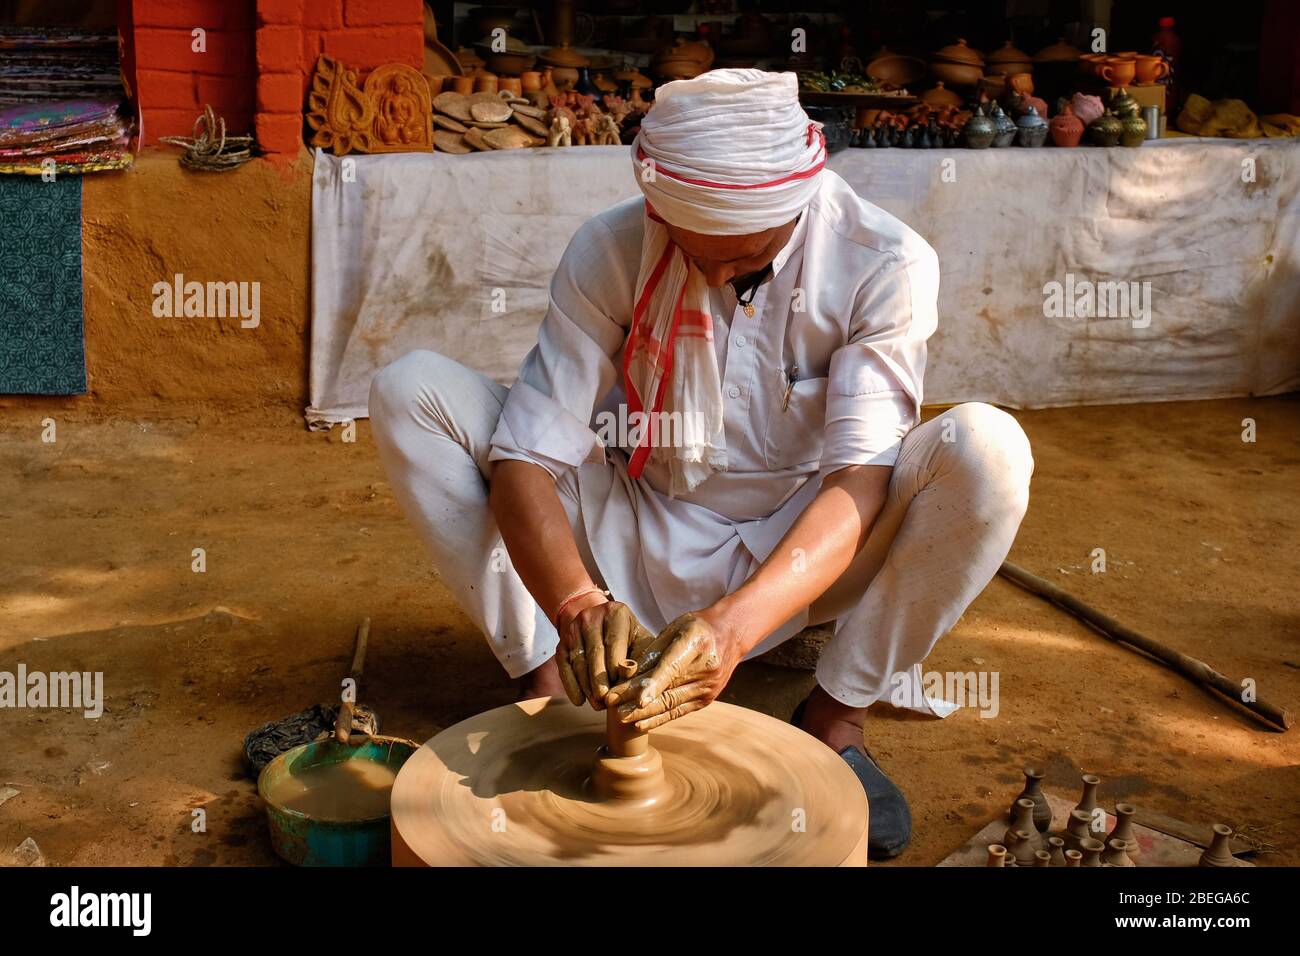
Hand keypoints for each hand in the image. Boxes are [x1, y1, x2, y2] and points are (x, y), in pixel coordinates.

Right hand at [556, 599, 656, 709]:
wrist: (601, 622)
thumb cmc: (629, 637)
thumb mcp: (640, 640)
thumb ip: (642, 658)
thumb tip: (640, 683)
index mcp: (615, 613)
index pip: (614, 640)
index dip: (616, 665)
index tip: (620, 686)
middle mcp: (591, 617)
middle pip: (594, 652)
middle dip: (600, 679)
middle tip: (606, 700)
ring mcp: (573, 629)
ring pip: (578, 660)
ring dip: (587, 686)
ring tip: (597, 705)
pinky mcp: (562, 643)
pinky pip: (564, 666)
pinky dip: (571, 685)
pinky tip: (579, 700)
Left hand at [605, 611, 743, 731]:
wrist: (731, 634)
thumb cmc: (697, 628)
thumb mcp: (675, 628)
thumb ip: (652, 650)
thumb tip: (627, 671)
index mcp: (696, 643)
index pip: (672, 668)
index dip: (654, 684)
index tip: (636, 698)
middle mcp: (706, 669)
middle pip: (667, 689)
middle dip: (637, 699)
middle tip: (612, 705)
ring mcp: (708, 687)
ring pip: (671, 704)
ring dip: (643, 712)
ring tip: (620, 716)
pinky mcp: (706, 700)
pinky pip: (678, 712)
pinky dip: (658, 718)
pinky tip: (639, 723)